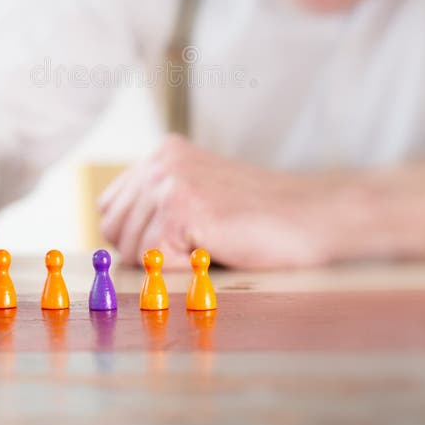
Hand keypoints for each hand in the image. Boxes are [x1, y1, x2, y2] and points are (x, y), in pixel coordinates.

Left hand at [98, 134, 334, 269]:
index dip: (135, 238)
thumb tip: (110, 246)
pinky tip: (218, 249)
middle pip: (113, 230)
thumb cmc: (263, 219)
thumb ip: (157, 209)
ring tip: (213, 243)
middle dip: (147, 254)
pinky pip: (155, 261)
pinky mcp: (183, 206)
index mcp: (164, 153)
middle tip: (198, 246)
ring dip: (170, 262)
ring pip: (131, 249)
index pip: (109, 209)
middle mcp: (162, 160)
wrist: (315, 218)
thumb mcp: (201, 198)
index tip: (173, 243)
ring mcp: (170, 181)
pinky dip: (184, 270)